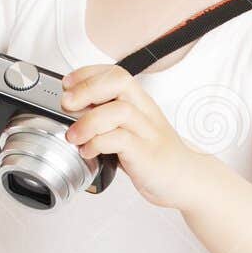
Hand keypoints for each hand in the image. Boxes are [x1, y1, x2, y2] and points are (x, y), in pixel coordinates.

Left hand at [59, 64, 202, 208]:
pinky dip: (98, 143)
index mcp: (140, 103)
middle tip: (67, 104)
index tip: (67, 84)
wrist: (184, 179)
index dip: (88, 73)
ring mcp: (147, 132)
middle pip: (120, 82)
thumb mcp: (128, 130)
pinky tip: (88, 151)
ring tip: (73, 136)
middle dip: (87, 88)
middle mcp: (145, 112)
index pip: (115, 74)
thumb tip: (72, 112)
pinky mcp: (146, 154)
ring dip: (89, 121)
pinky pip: (120, 140)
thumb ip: (105, 119)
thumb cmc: (152, 155)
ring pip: (119, 110)